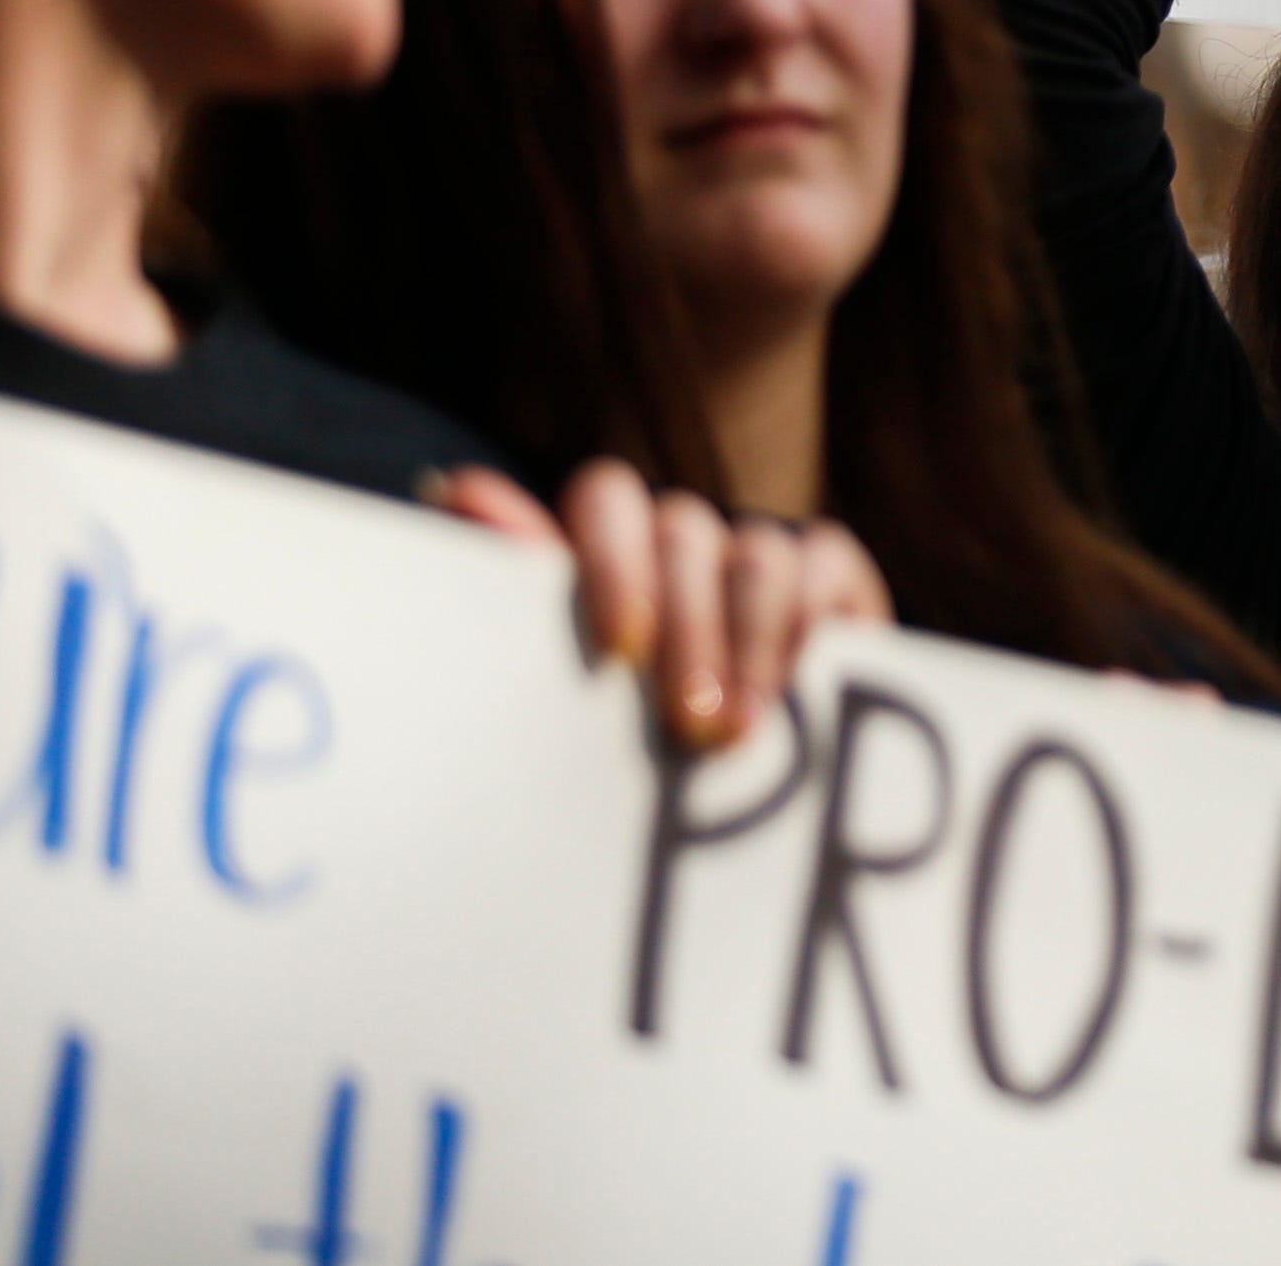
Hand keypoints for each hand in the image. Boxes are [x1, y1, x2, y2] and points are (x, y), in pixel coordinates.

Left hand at [438, 462, 893, 749]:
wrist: (710, 797)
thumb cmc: (611, 739)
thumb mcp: (560, 681)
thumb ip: (518, 591)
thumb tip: (452, 484)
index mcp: (603, 550)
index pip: (607, 500)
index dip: (615, 561)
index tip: (622, 645)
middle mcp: (679, 538)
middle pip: (685, 534)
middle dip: (691, 631)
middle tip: (691, 721)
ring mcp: (755, 550)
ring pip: (760, 553)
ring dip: (752, 641)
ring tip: (742, 727)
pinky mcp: (828, 574)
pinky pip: (826, 566)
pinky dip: (811, 624)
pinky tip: (797, 687)